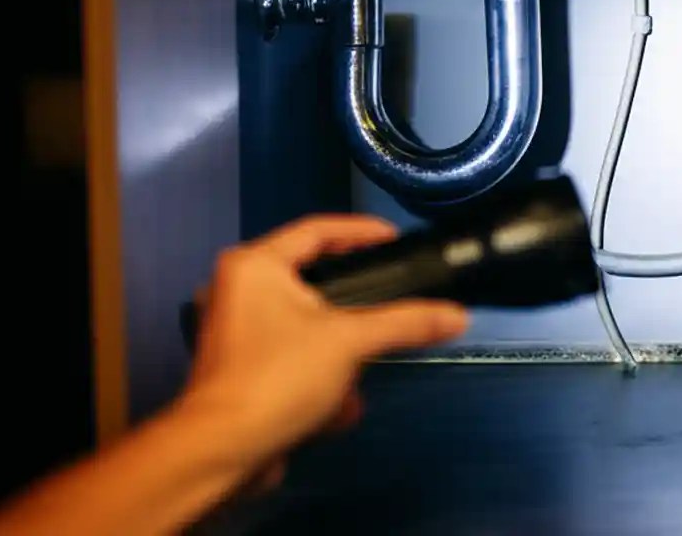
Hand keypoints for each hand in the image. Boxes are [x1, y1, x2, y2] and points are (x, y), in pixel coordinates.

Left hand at [177, 214, 469, 469]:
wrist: (223, 452)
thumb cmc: (279, 377)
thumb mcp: (350, 342)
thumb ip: (405, 323)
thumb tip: (458, 315)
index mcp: (254, 264)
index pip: (317, 229)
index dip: (361, 231)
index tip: (396, 239)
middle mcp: (237, 289)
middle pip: (313, 282)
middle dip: (352, 312)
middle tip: (387, 308)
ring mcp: (234, 331)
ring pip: (307, 328)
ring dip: (337, 357)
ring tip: (354, 376)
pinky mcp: (239, 370)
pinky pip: (292, 359)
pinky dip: (316, 380)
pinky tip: (332, 406)